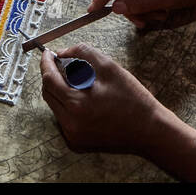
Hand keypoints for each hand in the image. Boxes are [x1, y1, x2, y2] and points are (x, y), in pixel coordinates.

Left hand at [40, 44, 170, 154]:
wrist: (149, 130)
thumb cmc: (133, 99)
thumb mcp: (110, 68)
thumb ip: (83, 54)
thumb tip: (63, 52)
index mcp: (76, 105)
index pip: (49, 80)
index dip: (46, 63)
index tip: (48, 53)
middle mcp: (70, 124)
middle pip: (48, 94)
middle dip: (52, 76)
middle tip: (63, 63)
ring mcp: (73, 135)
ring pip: (55, 106)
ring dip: (61, 90)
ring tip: (82, 82)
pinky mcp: (78, 142)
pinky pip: (64, 118)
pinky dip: (69, 105)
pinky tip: (87, 100)